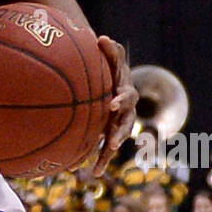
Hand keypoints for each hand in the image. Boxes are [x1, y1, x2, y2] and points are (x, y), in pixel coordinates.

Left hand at [91, 36, 137, 177]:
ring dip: (107, 155)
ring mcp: (119, 126)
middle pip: (126, 124)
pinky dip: (96, 161)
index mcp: (126, 94)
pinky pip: (104, 150)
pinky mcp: (110, 136)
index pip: (126, 97)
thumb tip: (102, 38)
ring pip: (115, 142)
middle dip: (119, 133)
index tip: (110, 104)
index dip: (120, 101)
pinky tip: (84, 173)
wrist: (114, 86)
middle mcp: (126, 113)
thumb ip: (111, 50)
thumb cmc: (112, 70)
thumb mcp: (113, 59)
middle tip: (113, 141)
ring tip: (97, 170)